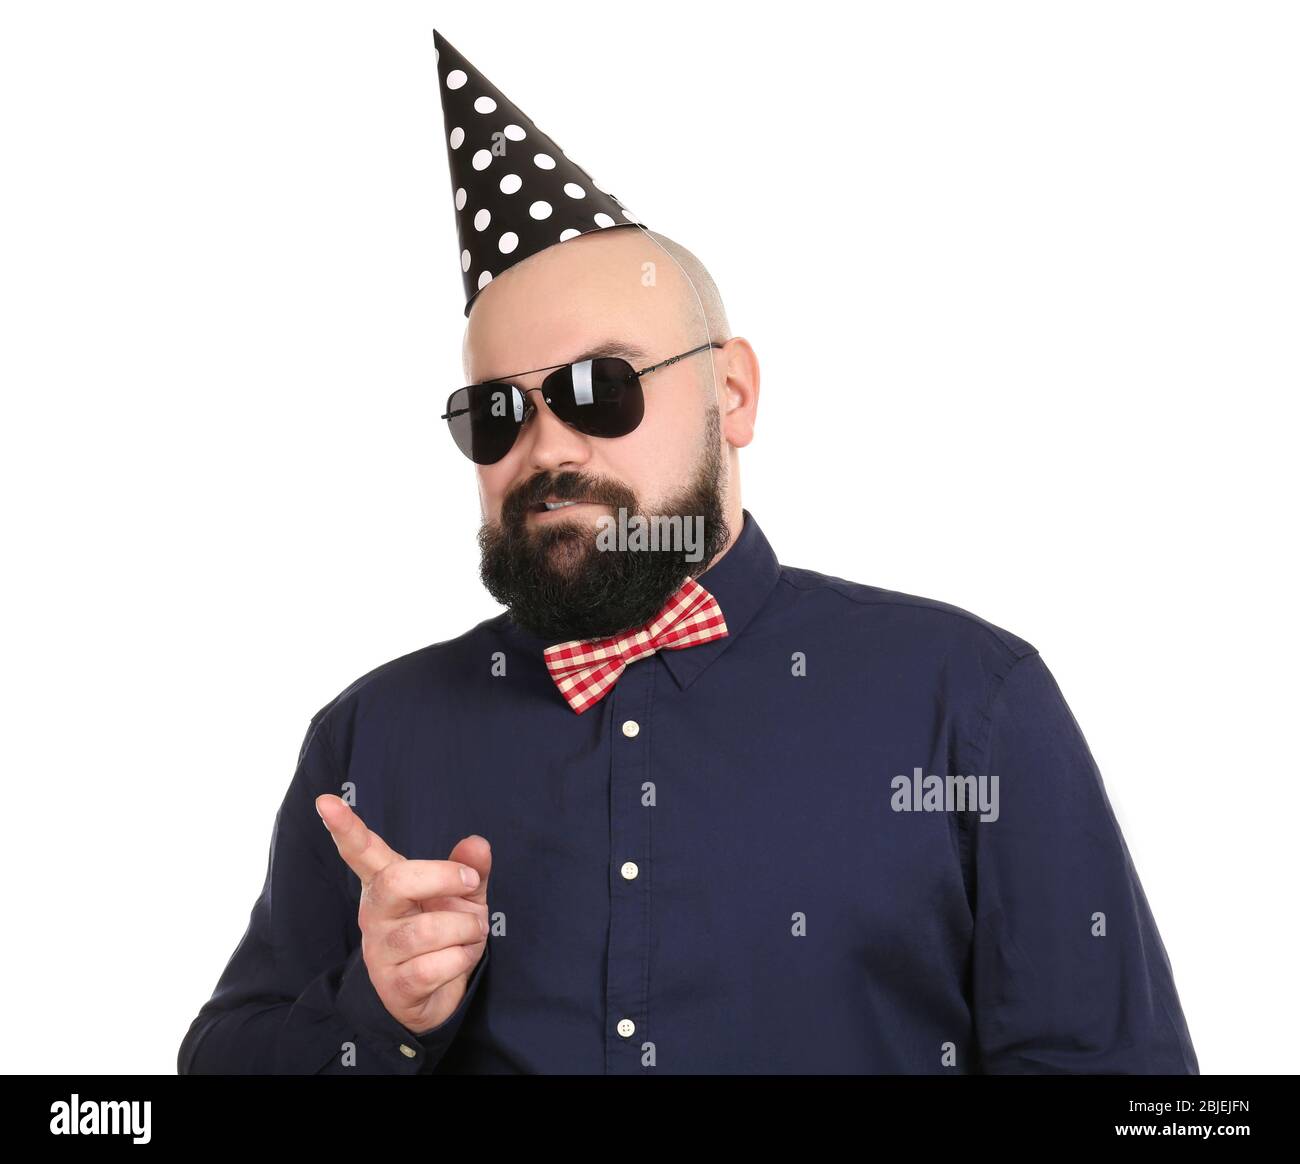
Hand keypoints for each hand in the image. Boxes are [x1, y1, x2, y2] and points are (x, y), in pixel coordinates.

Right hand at [315, 794, 490, 1035]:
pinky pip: (434, 967)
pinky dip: (461, 961)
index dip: (345, 827)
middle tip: (471, 884)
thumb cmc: (446, 935)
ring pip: (426, 930)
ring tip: (471, 933)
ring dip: (464, 930)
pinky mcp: (394, 986)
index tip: (326, 801)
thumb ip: (470, 869)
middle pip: (396, 882)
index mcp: (388, 883)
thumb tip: (477, 844)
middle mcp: (375, 913)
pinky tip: (459, 960)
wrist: (438, 998)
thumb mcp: (464, 897)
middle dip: (443, 878)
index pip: (361, 851)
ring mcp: (380, 950)